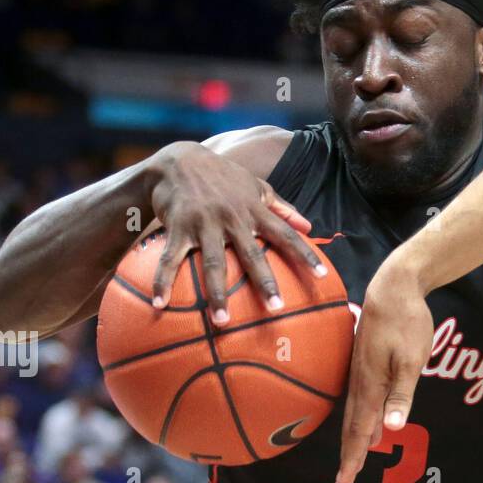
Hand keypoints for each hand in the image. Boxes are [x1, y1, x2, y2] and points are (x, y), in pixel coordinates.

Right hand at [146, 141, 325, 323]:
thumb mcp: (256, 186)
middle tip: (277, 308)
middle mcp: (232, 218)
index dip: (304, 254)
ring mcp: (204, 223)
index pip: (285, 234)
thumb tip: (310, 227)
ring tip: (222, 322)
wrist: (180, 160)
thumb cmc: (224, 176)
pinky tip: (160, 304)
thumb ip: (282, 208)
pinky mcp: (178, 227)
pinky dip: (163, 281)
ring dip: (217, 294)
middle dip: (264, 282)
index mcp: (254, 209)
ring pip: (213, 263)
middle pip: (251, 254)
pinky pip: (170, 259)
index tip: (322, 275)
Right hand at [334, 251, 434, 482]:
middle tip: (343, 481)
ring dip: (354, 436)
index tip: (344, 482)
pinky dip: (359, 416)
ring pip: (355, 411)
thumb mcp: (411, 359)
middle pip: (353, 425)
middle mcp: (360, 380)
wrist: (394, 285)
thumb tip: (393, 427)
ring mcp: (360, 369)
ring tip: (356, 458)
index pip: (360, 430)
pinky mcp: (364, 359)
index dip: (352, 458)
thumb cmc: (406, 321)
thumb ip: (402, 393)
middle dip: (349, 454)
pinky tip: (367, 419)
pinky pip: (358, 396)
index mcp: (371, 384)